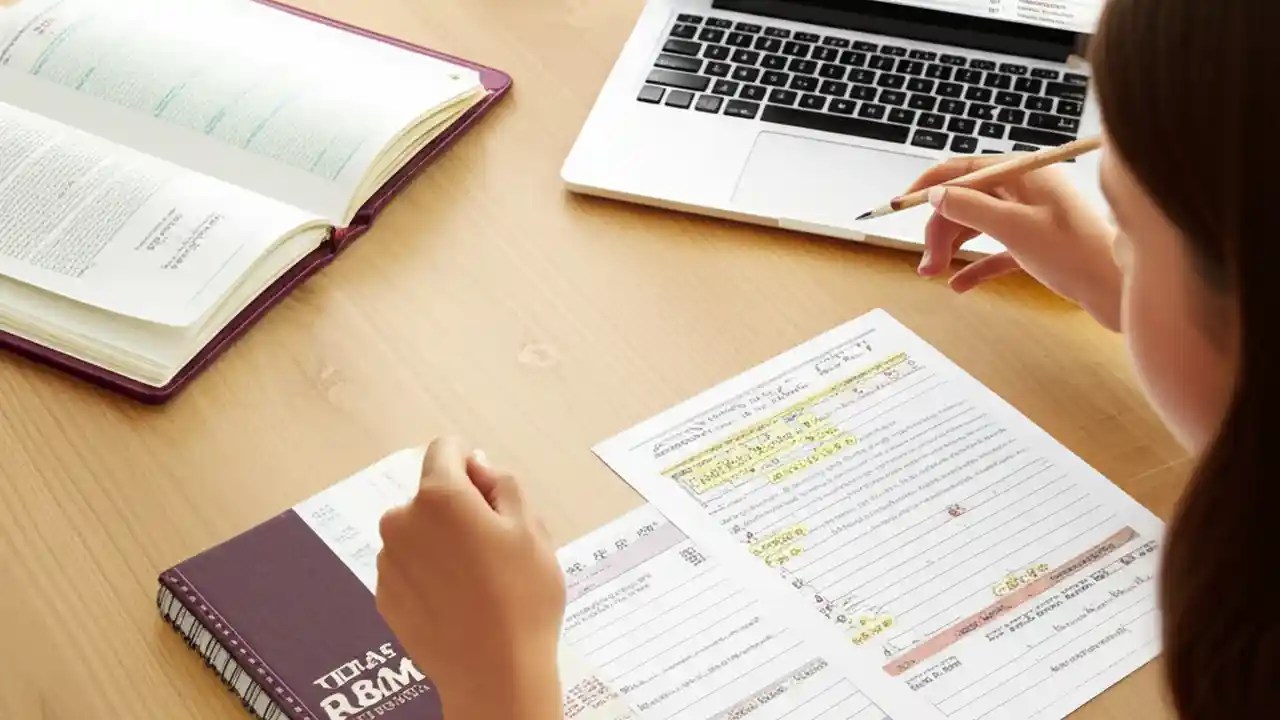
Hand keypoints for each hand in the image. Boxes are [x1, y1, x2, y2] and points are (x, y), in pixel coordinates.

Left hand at [376, 437, 565, 719]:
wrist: (494, 675)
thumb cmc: (521, 598)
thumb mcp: (531, 528)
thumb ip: (502, 483)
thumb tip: (477, 466)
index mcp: (440, 496)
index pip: (445, 449)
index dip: (472, 463)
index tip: (492, 493)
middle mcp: (402, 521)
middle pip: (432, 494)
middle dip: (460, 507)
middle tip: (496, 547)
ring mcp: (388, 561)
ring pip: (419, 531)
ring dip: (442, 541)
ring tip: (479, 581)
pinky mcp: (384, 595)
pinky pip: (409, 566)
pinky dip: (429, 573)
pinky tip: (458, 601)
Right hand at [910, 156, 1122, 329]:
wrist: (1120, 291)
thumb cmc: (1077, 255)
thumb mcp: (1015, 228)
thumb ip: (971, 208)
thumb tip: (935, 194)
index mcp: (1024, 174)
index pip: (964, 168)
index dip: (929, 185)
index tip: (900, 205)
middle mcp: (1026, 191)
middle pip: (966, 200)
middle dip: (939, 229)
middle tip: (926, 265)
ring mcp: (1031, 218)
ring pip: (977, 226)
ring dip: (952, 248)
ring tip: (935, 274)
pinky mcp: (1036, 246)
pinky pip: (995, 250)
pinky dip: (975, 265)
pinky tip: (959, 284)